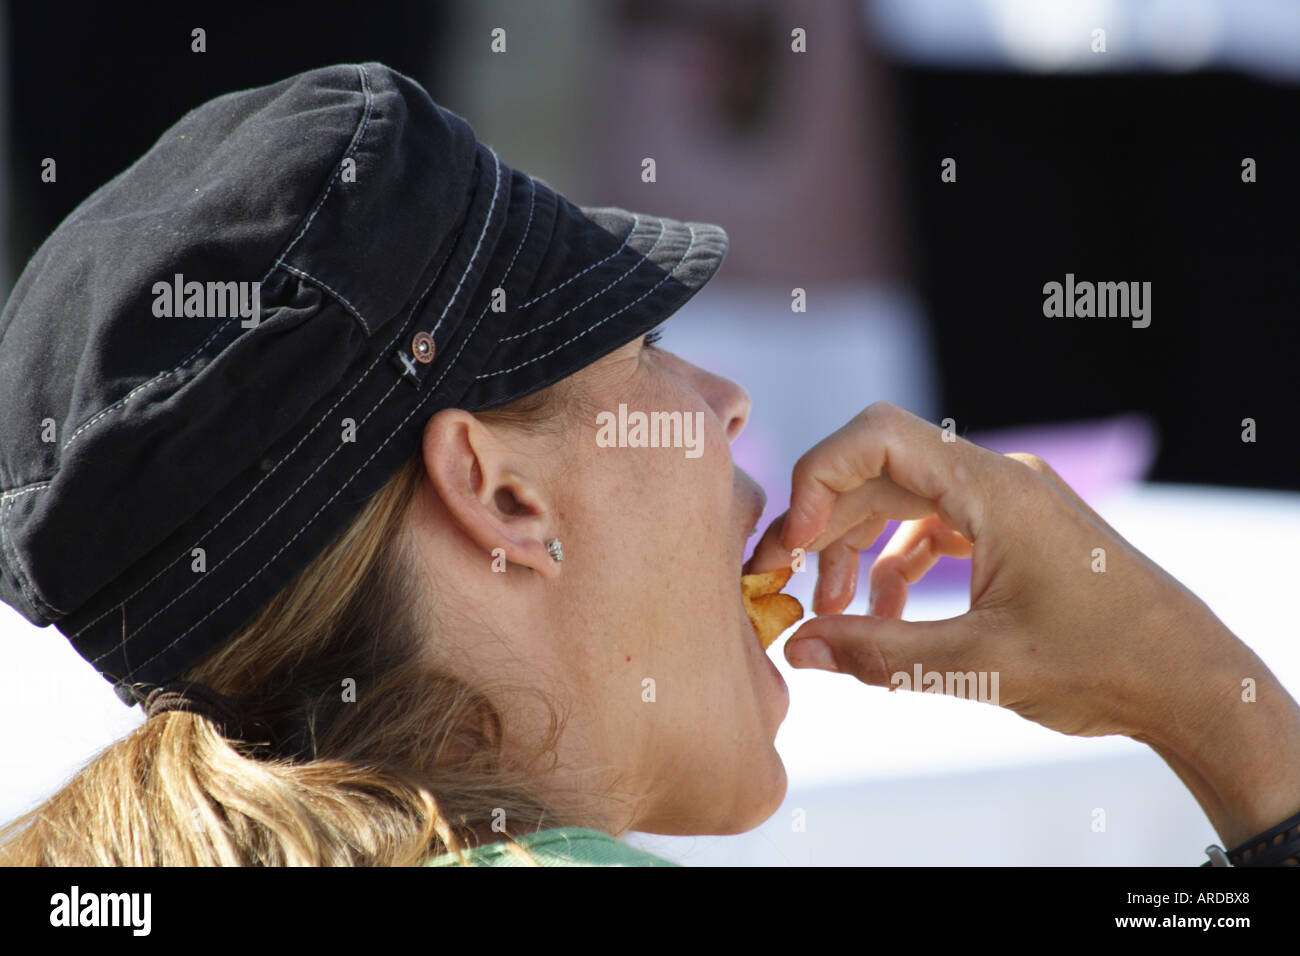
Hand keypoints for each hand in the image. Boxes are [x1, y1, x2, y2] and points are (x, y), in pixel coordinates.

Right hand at [746, 401, 1299, 845]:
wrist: (1189, 682)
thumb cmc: (1101, 664)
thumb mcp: (979, 665)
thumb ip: (880, 654)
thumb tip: (798, 647)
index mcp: (992, 488)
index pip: (877, 436)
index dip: (819, 477)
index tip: (795, 544)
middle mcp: (995, 480)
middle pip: (879, 470)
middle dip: (823, 523)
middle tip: (780, 581)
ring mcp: (1004, 503)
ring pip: (900, 499)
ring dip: (856, 549)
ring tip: (832, 612)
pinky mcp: (1009, 531)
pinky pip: (931, 527)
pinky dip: (895, 565)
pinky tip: (882, 618)